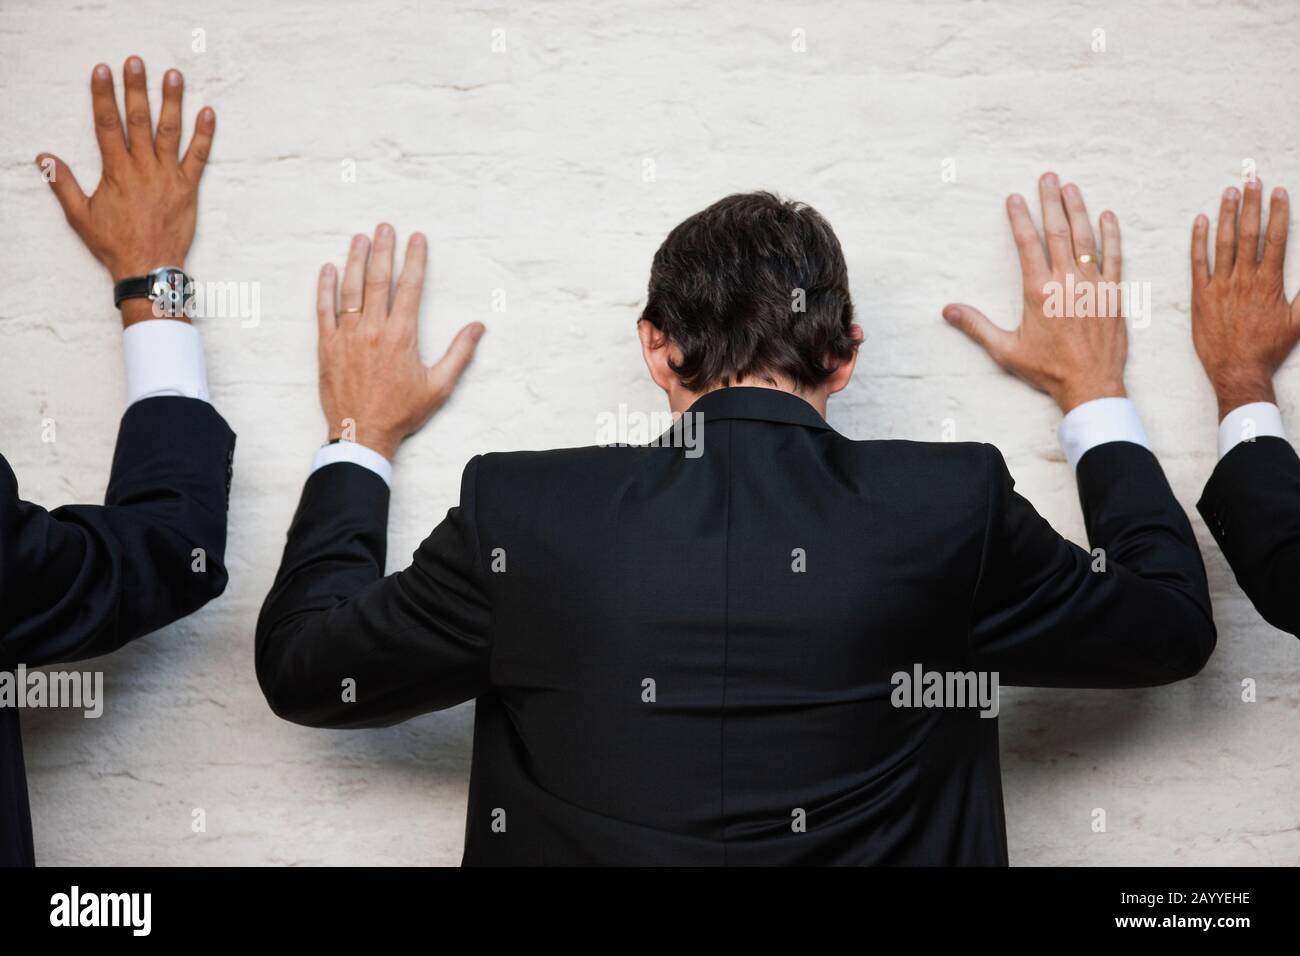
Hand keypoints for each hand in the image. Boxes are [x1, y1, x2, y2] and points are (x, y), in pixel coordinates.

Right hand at [36, 57, 214, 326]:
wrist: (150, 269)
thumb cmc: (115, 244)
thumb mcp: (80, 216)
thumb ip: (64, 184)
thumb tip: (44, 157)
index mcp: (116, 171)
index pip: (107, 125)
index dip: (104, 96)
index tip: (102, 71)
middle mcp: (143, 168)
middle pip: (139, 120)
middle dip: (137, 89)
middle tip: (136, 61)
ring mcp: (168, 177)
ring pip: (170, 132)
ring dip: (172, 102)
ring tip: (174, 75)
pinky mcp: (188, 189)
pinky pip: (199, 157)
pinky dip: (205, 135)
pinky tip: (208, 113)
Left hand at [317, 225, 484, 460]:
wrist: (362, 433)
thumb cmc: (402, 413)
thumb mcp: (439, 386)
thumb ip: (459, 353)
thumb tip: (477, 327)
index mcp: (401, 336)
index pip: (409, 287)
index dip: (414, 260)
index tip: (417, 238)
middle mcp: (373, 330)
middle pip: (377, 279)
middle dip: (382, 249)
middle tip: (385, 226)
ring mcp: (347, 336)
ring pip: (350, 289)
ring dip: (354, 260)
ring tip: (359, 238)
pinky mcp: (327, 346)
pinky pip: (324, 310)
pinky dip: (325, 287)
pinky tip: (328, 268)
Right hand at [943, 172, 1126, 413]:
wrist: (1091, 383)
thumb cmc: (1047, 370)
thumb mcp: (1005, 350)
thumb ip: (976, 326)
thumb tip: (948, 311)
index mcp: (1039, 291)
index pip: (1027, 243)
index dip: (1020, 217)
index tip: (1014, 197)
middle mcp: (1066, 281)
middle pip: (1058, 231)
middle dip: (1051, 201)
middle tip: (1047, 176)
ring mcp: (1093, 284)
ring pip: (1085, 237)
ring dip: (1078, 209)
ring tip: (1071, 187)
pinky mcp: (1113, 292)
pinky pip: (1114, 255)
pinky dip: (1111, 234)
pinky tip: (1107, 215)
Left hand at [1191, 179, 1297, 420]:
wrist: (1237, 370)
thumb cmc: (1268, 347)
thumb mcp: (1298, 320)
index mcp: (1269, 282)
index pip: (1275, 238)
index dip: (1277, 212)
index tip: (1278, 191)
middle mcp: (1244, 279)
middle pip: (1249, 233)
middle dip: (1251, 204)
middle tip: (1252, 179)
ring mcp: (1220, 286)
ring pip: (1223, 243)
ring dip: (1227, 215)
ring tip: (1230, 191)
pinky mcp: (1199, 296)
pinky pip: (1197, 263)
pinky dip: (1198, 240)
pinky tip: (1200, 220)